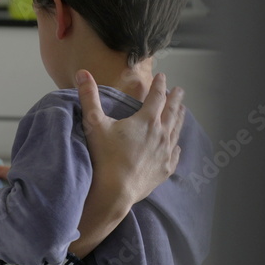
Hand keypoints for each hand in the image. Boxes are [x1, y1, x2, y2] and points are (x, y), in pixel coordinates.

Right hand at [76, 69, 184, 205]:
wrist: (114, 191)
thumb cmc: (104, 156)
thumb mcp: (94, 123)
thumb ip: (89, 96)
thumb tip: (82, 73)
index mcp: (146, 120)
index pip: (157, 97)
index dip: (159, 85)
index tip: (162, 77)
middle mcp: (161, 134)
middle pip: (172, 112)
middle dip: (176, 99)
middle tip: (180, 91)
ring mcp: (165, 153)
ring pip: (176, 131)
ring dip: (179, 119)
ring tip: (182, 111)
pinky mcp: (164, 170)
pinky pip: (174, 154)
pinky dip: (176, 147)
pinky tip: (177, 146)